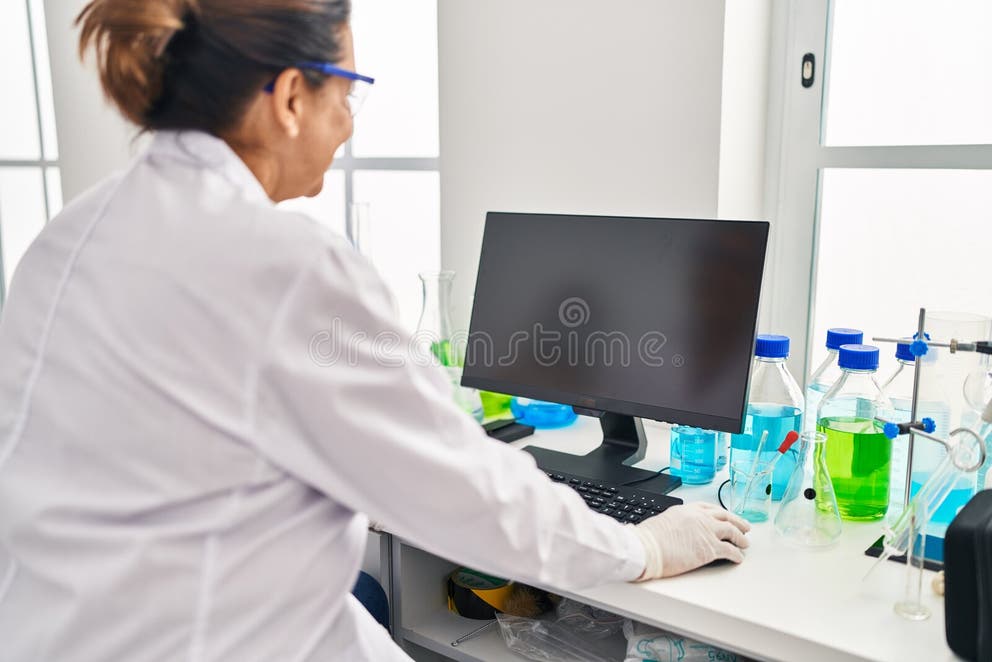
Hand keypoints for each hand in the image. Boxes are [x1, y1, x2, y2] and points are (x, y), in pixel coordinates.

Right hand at [631, 502, 750, 579]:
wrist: (647, 548)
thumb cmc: (649, 538)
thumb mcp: (664, 521)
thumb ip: (677, 523)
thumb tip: (679, 530)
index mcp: (687, 509)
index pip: (710, 508)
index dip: (721, 513)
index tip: (727, 516)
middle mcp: (700, 517)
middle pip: (725, 517)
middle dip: (737, 522)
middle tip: (744, 527)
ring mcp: (707, 532)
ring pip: (732, 531)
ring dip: (741, 538)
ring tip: (745, 543)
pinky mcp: (710, 549)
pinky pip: (730, 551)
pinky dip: (737, 555)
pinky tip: (739, 558)